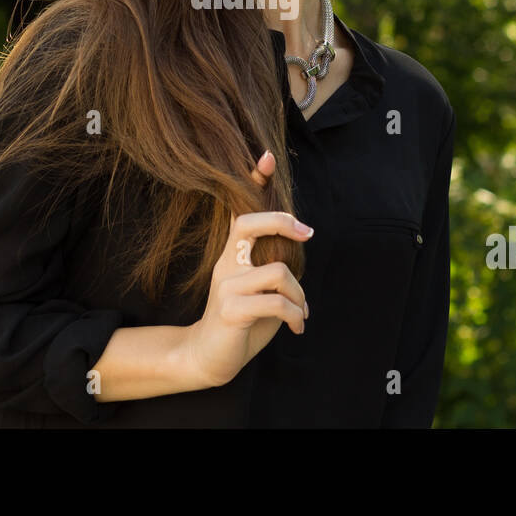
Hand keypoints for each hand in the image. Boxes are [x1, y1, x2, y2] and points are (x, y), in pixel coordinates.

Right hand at [182, 150, 312, 388]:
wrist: (208, 357)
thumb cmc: (241, 320)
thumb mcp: (258, 287)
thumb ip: (272, 265)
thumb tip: (300, 244)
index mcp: (234, 253)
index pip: (240, 210)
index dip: (252, 182)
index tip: (266, 157)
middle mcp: (226, 262)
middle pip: (250, 223)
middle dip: (283, 222)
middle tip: (307, 235)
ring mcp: (226, 285)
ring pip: (278, 271)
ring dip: (300, 295)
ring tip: (301, 312)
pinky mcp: (231, 309)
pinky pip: (276, 303)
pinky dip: (294, 315)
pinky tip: (296, 327)